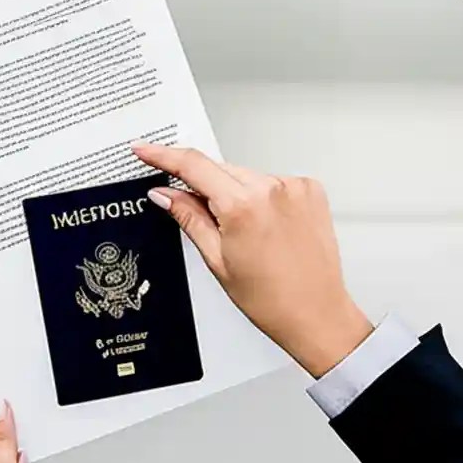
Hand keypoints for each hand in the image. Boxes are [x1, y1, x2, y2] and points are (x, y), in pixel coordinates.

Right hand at [132, 142, 372, 377]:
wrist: (316, 312)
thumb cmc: (272, 298)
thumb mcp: (217, 259)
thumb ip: (189, 217)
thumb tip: (164, 194)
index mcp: (242, 206)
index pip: (192, 166)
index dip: (163, 155)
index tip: (146, 149)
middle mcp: (271, 189)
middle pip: (220, 170)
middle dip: (205, 187)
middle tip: (209, 223)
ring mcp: (295, 187)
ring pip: (247, 176)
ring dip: (237, 193)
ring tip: (249, 236)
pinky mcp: (311, 190)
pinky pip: (274, 182)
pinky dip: (264, 197)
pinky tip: (269, 228)